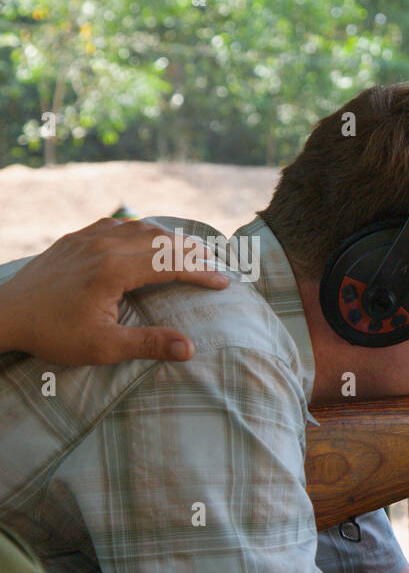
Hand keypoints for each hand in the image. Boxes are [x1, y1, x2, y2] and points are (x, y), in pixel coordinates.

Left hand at [0, 217, 229, 365]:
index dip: (200, 272)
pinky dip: (141, 229)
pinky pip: (117, 224)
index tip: (223, 282)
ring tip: (190, 249)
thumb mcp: (102, 347)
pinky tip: (147, 237)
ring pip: (141, 227)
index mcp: (114, 270)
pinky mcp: (75, 238)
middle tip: (215, 263)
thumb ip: (148, 343)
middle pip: (161, 241)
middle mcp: (104, 245)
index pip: (170, 264)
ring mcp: (88, 237)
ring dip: (170, 237)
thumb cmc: (54, 333)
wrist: (6, 314)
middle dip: (193, 252)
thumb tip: (190, 348)